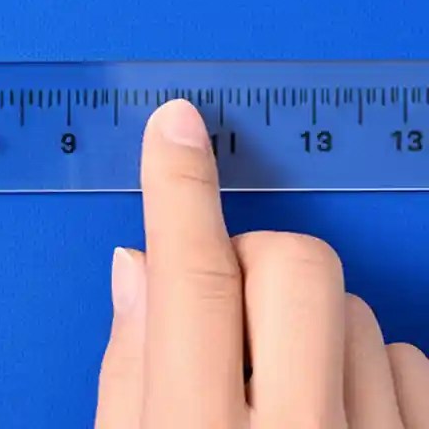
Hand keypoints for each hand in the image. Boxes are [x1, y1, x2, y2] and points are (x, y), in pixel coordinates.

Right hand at [96, 100, 428, 427]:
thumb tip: (139, 268)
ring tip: (281, 396)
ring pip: (358, 311)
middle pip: (295, 265)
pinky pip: (414, 363)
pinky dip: (369, 373)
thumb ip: (128, 370)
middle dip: (253, 261)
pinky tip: (336, 417)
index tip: (174, 129)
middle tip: (225, 311)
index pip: (192, 278)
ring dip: (313, 330)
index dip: (179, 189)